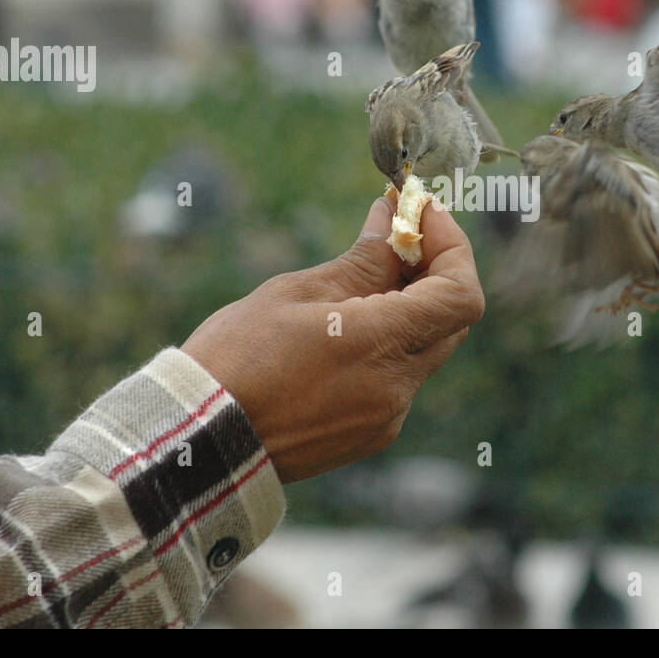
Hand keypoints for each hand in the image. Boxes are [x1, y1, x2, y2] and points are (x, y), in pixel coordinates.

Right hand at [181, 196, 484, 482]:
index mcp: (382, 345)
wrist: (197, 444)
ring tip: (362, 276)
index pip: (462, 294)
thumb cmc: (236, 362)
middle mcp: (398, 387)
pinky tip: (345, 327)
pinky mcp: (369, 435)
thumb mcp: (297, 294)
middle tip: (396, 235)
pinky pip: (398, 380)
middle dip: (433, 272)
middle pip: (451, 320)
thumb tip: (393, 222)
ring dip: (409, 308)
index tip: (422, 213)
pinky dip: (387, 345)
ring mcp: (387, 417)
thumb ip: (362, 260)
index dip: (452, 247)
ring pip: (423, 350)